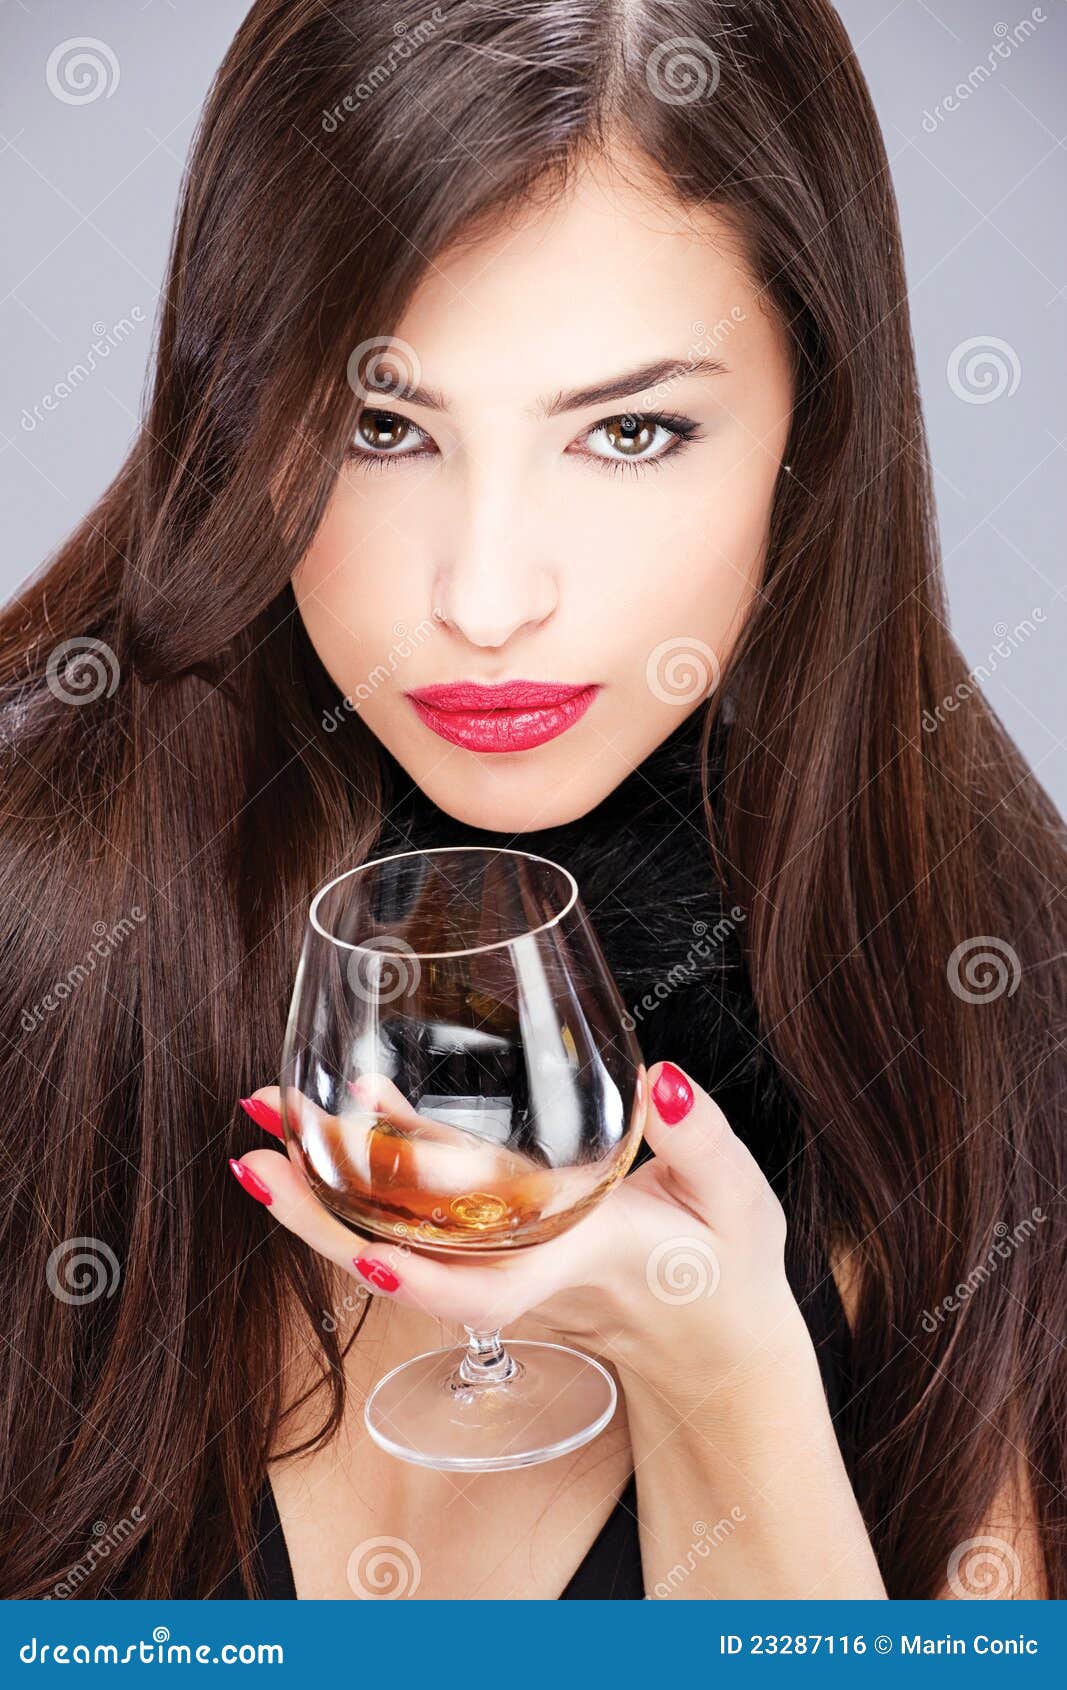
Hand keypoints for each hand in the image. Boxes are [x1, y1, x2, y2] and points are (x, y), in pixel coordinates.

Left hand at [230, 1061, 812, 1396]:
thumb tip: (659, 1077)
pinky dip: (373, 1172)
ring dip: (324, 1195)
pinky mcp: (494, 1250)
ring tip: (262, 1127)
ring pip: (397, 1243)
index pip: (491, 1290)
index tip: (361, 1260)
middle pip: (406, 1266)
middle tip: (252, 1160)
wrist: (711, 1344)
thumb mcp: (739, 1203)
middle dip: (324, 1220)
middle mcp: (523, 1274)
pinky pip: (420, 1221)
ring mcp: (500, 1268)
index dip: (423, 1281)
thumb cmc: (726, 1270)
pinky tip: (345, 1111)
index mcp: (582, 1263)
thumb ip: (703, 1140)